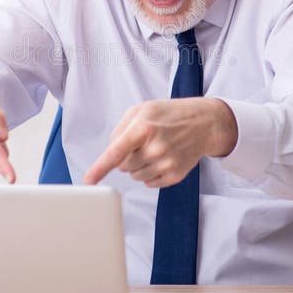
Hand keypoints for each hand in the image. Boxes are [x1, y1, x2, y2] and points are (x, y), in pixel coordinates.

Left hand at [83, 97, 237, 186]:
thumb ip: (121, 129)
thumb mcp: (143, 109)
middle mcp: (155, 148)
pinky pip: (149, 183)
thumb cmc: (170, 114)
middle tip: (143, 142)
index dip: (99, 169)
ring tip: (155, 148)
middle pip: (123, 166)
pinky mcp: (175, 176)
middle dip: (127, 157)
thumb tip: (111, 152)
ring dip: (139, 166)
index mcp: (144, 128)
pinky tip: (163, 158)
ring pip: (135, 176)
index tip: (88, 181)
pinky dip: (150, 173)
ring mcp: (167, 163)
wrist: (204, 123)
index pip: (116, 152)